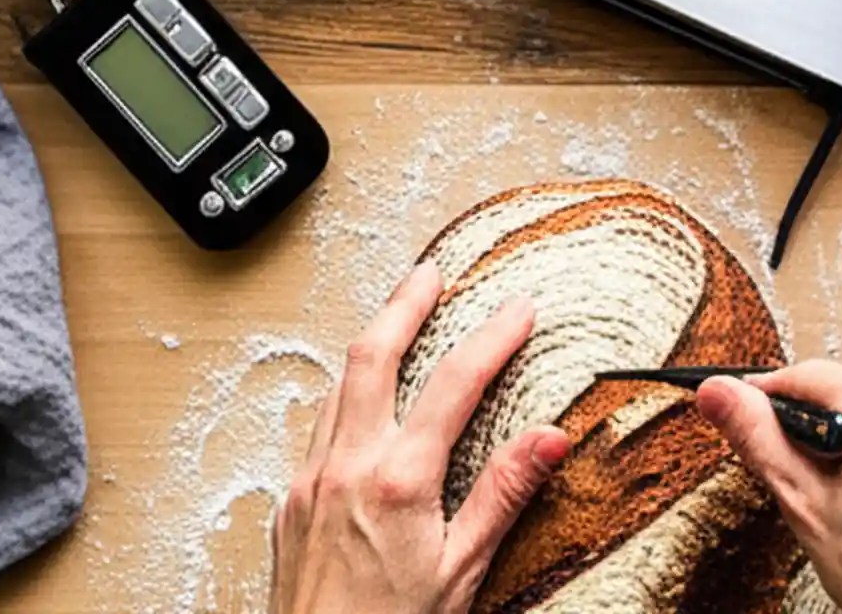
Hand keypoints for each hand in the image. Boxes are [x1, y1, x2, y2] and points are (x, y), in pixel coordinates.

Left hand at [270, 262, 571, 613]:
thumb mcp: (463, 569)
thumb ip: (504, 494)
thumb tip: (551, 436)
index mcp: (397, 481)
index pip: (454, 383)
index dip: (492, 337)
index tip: (519, 309)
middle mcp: (345, 467)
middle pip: (373, 355)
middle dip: (405, 303)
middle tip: (431, 272)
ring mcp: (310, 480)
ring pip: (339, 384)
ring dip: (372, 340)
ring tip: (399, 315)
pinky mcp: (291, 501)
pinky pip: (320, 423)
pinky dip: (349, 390)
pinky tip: (365, 395)